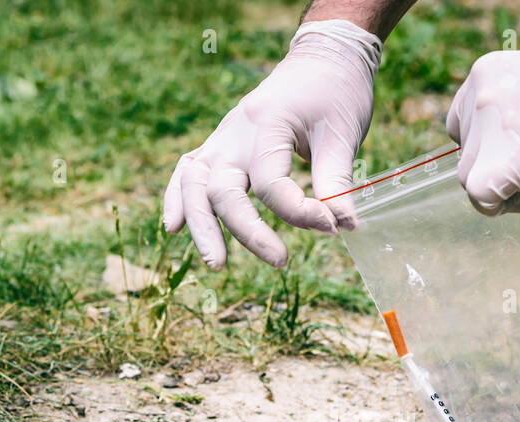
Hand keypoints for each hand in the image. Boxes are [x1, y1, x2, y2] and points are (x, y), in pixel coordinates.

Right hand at [163, 20, 381, 268]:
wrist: (322, 59)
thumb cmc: (336, 93)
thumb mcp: (343, 133)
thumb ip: (336, 182)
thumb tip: (345, 227)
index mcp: (266, 124)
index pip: (272, 183)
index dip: (301, 213)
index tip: (334, 226)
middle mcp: (235, 133)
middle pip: (221, 190)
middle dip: (247, 232)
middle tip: (281, 262)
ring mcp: (222, 139)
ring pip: (194, 185)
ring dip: (201, 225)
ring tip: (218, 264)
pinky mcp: (220, 146)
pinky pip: (187, 172)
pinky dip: (177, 199)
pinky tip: (174, 229)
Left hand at [446, 23, 519, 214]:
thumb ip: (516, 107)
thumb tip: (510, 145)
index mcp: (487, 72)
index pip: (462, 122)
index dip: (486, 144)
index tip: (517, 149)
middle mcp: (479, 97)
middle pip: (467, 152)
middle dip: (497, 166)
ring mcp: (486, 130)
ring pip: (470, 179)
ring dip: (503, 188)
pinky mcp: (498, 164)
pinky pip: (480, 199)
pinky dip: (502, 207)